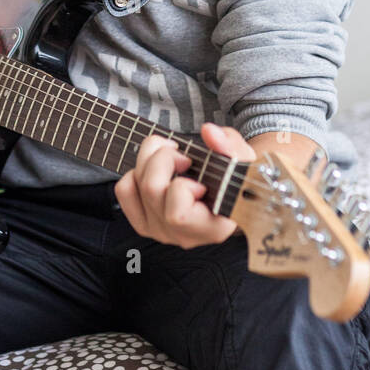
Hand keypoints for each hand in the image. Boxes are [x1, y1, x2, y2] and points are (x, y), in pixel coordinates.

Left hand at [115, 121, 255, 248]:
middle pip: (152, 189)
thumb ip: (231, 146)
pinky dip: (135, 172)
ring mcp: (161, 232)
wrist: (231, 195)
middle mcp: (183, 236)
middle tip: (184, 157)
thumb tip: (209, 132)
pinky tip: (157, 170)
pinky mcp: (145, 223)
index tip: (199, 181)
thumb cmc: (237, 179)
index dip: (182, 188)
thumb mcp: (244, 160)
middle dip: (165, 158)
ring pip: (137, 185)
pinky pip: (125, 191)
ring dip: (151, 159)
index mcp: (212, 228)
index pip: (177, 214)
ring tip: (173, 157)